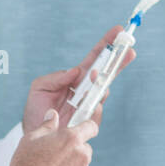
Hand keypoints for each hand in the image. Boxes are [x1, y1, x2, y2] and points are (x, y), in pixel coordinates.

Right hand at [4, 108, 98, 165]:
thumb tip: (53, 115)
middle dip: (74, 152)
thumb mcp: (31, 139)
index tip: (84, 131)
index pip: (91, 127)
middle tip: (56, 159)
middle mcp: (82, 155)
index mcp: (71, 138)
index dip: (87, 128)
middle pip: (85, 149)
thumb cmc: (25, 165)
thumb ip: (47, 126)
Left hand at [20, 25, 137, 133]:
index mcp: (76, 78)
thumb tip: (76, 71)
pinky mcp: (87, 122)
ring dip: (101, 83)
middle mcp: (86, 90)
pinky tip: (92, 102)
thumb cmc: (36, 109)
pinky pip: (96, 112)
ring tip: (95, 76)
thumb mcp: (40, 87)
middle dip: (118, 60)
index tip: (118, 32)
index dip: (105, 46)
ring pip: (103, 92)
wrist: (34, 133)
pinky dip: (95, 105)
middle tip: (130, 49)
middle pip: (106, 72)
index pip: (94, 59)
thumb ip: (55, 78)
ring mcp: (89, 105)